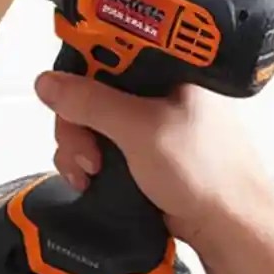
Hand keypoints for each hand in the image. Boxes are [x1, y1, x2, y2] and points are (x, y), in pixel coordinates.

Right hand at [34, 71, 273, 249]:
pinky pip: (94, 141)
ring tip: (92, 169)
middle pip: (88, 86)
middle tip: (87, 146)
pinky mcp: (134, 146)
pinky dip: (83, 158)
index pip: (108, 48)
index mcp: (166, 68)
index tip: (65, 92)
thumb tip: (49, 83)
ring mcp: (143, 118)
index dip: (80, 66)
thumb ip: (92, 103)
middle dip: (76, 120)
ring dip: (77, 144)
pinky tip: (90, 176)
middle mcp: (153, 89)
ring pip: (86, 116)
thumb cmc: (207, 174)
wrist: (224, 225)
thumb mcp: (141, 130)